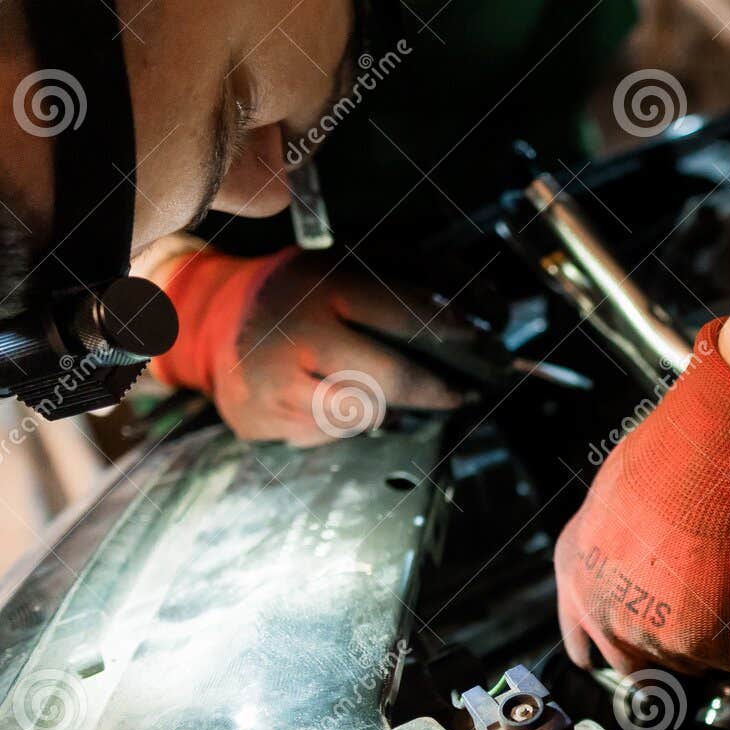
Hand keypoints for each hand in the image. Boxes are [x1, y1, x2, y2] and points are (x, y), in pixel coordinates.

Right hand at [150, 246, 463, 445]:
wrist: (213, 320)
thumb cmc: (303, 293)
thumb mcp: (347, 263)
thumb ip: (411, 275)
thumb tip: (485, 304)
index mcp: (322, 286)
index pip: (402, 311)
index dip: (450, 330)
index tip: (483, 341)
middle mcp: (296, 335)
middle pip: (390, 380)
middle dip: (438, 392)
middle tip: (465, 395)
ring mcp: (273, 382)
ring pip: (362, 416)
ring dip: (388, 410)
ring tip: (391, 395)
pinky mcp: (259, 419)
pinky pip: (327, 435)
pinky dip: (344, 424)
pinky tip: (336, 401)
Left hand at [555, 320, 729, 675]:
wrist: (725, 446)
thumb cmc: (679, 450)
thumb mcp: (617, 493)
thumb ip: (617, 543)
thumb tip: (636, 553)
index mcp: (575, 571)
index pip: (582, 644)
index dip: (617, 645)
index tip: (638, 648)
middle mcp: (604, 611)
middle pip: (635, 666)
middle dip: (670, 651)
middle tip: (705, 621)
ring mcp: (652, 633)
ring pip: (690, 665)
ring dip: (717, 641)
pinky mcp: (704, 644)